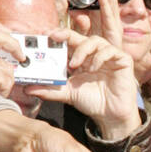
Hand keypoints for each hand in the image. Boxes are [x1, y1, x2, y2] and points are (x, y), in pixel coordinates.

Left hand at [27, 27, 140, 141]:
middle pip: (80, 36)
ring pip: (95, 41)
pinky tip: (93, 69)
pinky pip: (110, 51)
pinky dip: (100, 58)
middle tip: (54, 37)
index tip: (46, 35)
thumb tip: (27, 88)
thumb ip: (49, 90)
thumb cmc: (92, 102)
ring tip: (75, 64)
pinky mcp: (122, 60)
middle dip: (66, 34)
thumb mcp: (67, 94)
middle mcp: (94, 54)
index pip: (69, 42)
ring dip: (82, 50)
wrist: (110, 117)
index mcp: (81, 58)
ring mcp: (109, 56)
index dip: (58, 36)